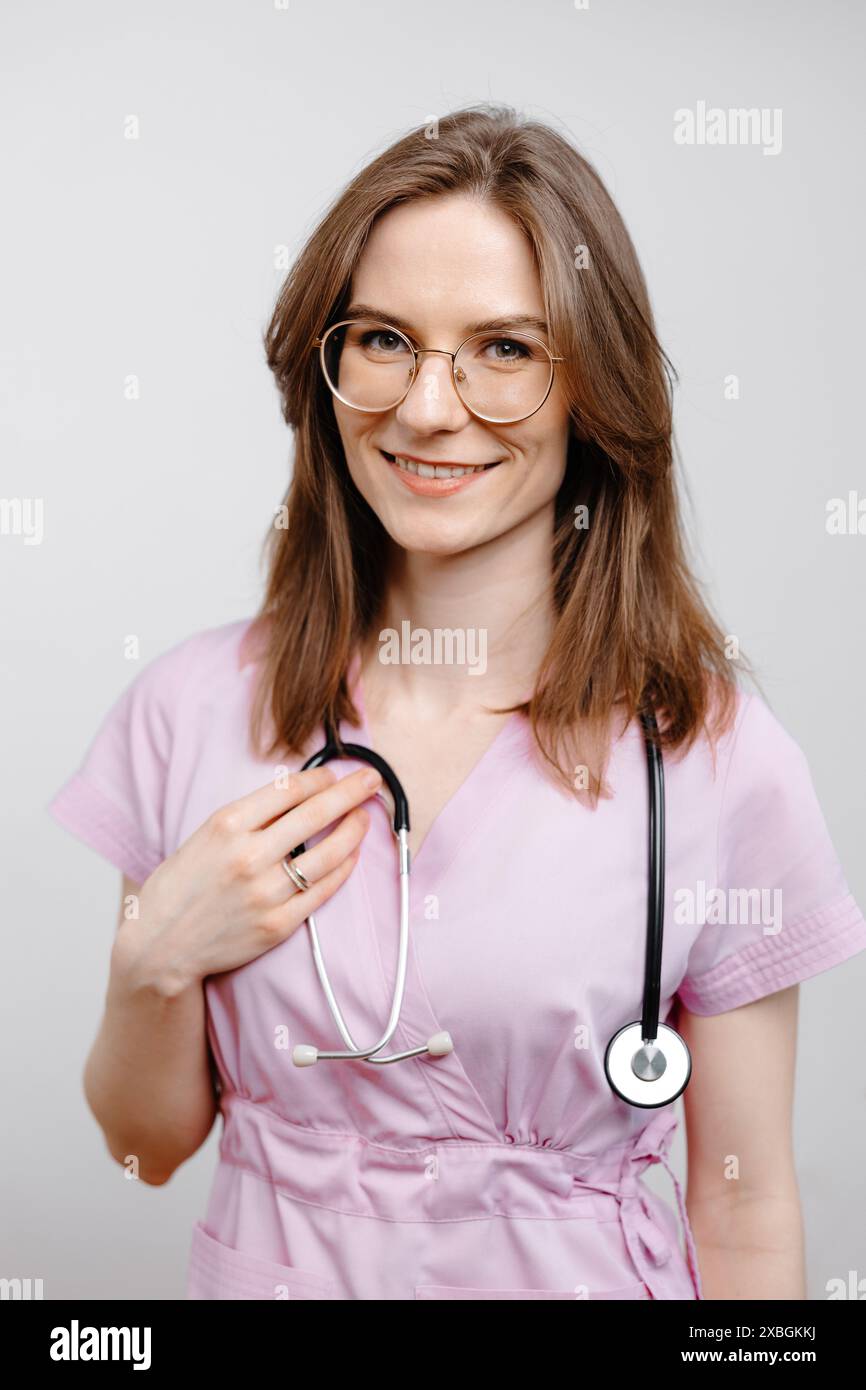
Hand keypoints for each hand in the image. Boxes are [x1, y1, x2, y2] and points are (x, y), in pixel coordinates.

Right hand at [114, 764, 381, 994]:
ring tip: (365, 818)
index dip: (320, 778)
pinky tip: (351, 855)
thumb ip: (248, 817)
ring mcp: (264, 893)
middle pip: (315, 814)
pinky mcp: (276, 925)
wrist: (160, 945)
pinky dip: (343, 869)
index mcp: (227, 826)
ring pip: (328, 854)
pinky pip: (323, 891)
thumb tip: (298, 794)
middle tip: (371, 780)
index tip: (336, 773)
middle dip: (350, 792)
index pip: (289, 790)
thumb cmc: (181, 886)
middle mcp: (248, 856)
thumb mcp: (205, 836)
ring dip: (353, 831)